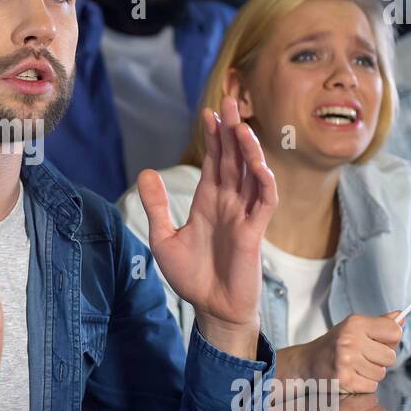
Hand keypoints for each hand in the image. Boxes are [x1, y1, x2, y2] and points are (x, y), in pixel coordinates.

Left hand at [137, 96, 276, 356]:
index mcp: (209, 202)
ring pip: (252, 173)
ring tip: (240, 125)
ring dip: (248, 149)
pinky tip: (257, 162)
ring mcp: (245, 215)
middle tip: (229, 101)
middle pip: (234, 159)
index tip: (207, 113)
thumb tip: (146, 172)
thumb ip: (157, 206)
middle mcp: (230, 203)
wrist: (211, 309)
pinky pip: (264, 200)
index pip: (215, 162)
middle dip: (231, 131)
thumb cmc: (191, 277)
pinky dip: (263, 180)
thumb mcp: (163, 238)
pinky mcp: (255, 231)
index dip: (213, 138)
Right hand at [293, 313, 401, 393]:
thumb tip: (402, 317)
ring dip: (371, 374)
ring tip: (355, 368)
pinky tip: (351, 377)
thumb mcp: (354, 328)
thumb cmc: (334, 345)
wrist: (307, 363)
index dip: (390, 340)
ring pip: (381, 373)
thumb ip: (379, 324)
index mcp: (355, 324)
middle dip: (380, 360)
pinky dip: (364, 385)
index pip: (394, 331)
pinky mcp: (345, 379)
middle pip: (391, 356)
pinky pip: (372, 386)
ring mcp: (347, 360)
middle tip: (363, 357)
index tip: (378, 342)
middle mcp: (351, 340)